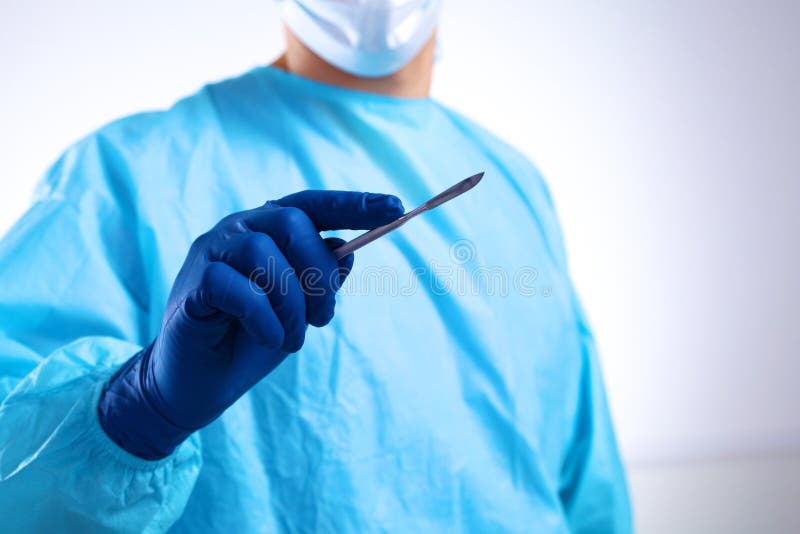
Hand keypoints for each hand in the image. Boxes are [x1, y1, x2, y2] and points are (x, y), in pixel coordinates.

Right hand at [98, 190, 403, 458]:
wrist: (201, 384)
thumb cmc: (252, 340)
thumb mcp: (301, 311)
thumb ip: (323, 280)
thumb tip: (349, 252)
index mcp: (268, 230)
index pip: (313, 205)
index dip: (354, 204)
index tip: (397, 206)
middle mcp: (239, 230)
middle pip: (291, 221)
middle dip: (319, 273)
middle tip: (323, 319)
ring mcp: (211, 252)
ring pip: (263, 253)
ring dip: (291, 302)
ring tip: (290, 339)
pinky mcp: (192, 283)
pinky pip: (235, 286)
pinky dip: (262, 317)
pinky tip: (268, 338)